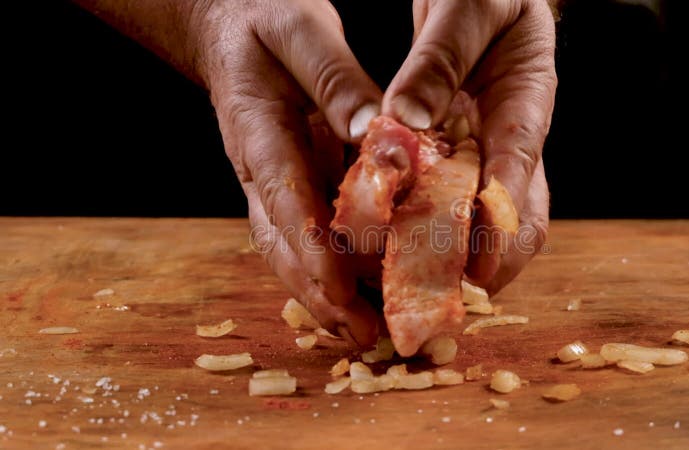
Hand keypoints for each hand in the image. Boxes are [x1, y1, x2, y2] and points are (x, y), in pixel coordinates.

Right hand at [193, 0, 385, 343]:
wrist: (231, 28)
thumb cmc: (263, 22)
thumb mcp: (300, 30)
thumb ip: (333, 78)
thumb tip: (374, 130)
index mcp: (258, 133)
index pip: (283, 200)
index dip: (311, 250)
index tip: (339, 290)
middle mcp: (260, 171)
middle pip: (282, 245)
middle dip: (319, 295)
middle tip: (361, 335)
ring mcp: (273, 184)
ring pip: (292, 251)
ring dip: (325, 296)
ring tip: (368, 333)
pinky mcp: (291, 185)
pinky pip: (309, 236)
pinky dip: (334, 270)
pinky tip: (368, 294)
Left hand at [382, 0, 556, 294]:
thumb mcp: (466, 3)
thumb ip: (440, 58)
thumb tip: (405, 122)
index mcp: (527, 99)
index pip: (521, 169)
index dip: (502, 223)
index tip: (480, 266)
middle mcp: (513, 139)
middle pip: (518, 215)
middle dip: (490, 261)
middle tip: (447, 295)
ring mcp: (490, 154)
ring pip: (488, 221)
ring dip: (461, 259)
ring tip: (419, 291)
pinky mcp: (463, 158)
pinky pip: (454, 204)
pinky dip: (432, 232)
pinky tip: (397, 253)